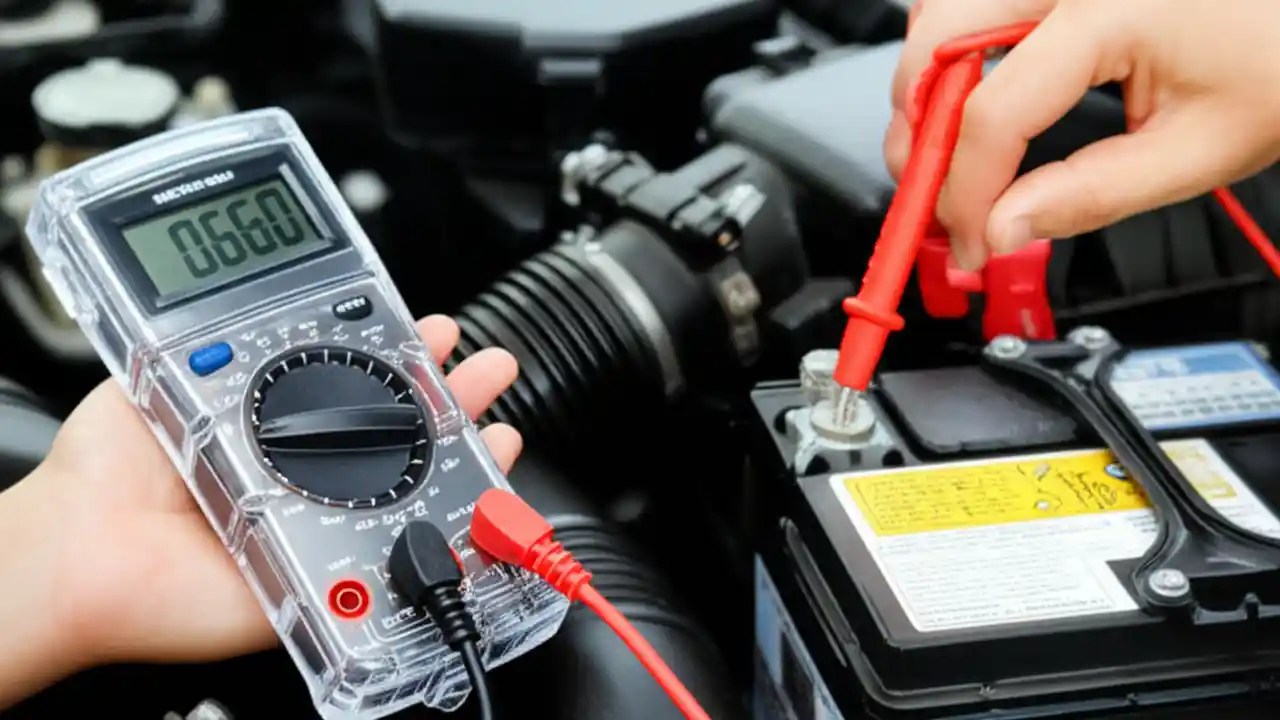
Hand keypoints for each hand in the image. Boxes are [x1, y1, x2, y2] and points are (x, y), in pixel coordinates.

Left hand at [0, 315, 519, 706]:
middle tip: (489, 369)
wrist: (87, 547)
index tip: (436, 330)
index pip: (357, 380)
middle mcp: (304, 470)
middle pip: (399, 433)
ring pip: (409, 493)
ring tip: (497, 431)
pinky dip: (441, 541)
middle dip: (451, 398)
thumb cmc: (110, 467)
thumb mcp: (167, 372)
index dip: (402, 354)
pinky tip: (475, 510)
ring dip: (461, 462)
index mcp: (272, 419)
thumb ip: (220, 343)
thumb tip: (273, 310)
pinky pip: (390, 561)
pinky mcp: (322, 575)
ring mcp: (318, 522)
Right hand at [884, 0, 1279, 269]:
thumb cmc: (1278, 56)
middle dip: (915, 132)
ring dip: (922, 87)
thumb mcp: (1201, 149)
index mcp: (1112, 9)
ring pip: (939, 14)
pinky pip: (968, 2)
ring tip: (943, 155)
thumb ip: (1092, 194)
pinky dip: (948, 52)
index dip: (963, 193)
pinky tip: (965, 98)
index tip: (967, 246)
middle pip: (935, 44)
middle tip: (926, 199)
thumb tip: (1003, 229)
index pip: (993, 113)